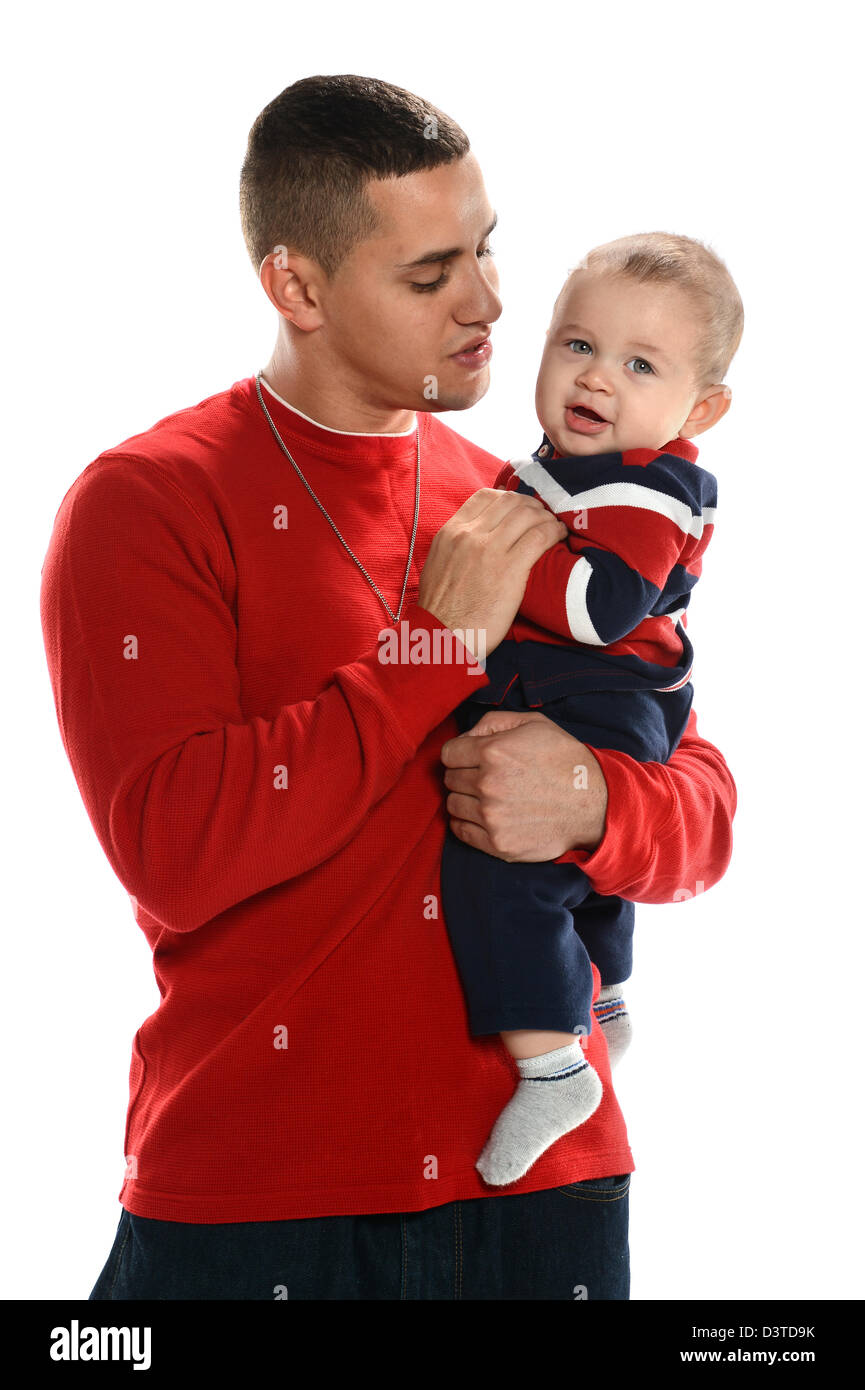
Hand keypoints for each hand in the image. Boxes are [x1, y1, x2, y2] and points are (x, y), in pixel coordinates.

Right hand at [417, 488, 565, 657]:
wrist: (443, 637)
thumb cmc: (442, 610)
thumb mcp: (438, 565)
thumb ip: (456, 545)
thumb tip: (474, 536)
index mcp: (451, 532)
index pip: (486, 496)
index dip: (510, 497)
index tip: (522, 509)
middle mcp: (470, 535)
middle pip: (511, 501)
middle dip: (533, 506)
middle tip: (543, 518)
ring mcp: (490, 550)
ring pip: (528, 514)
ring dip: (546, 518)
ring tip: (554, 528)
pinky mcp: (510, 569)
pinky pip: (540, 536)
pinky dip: (554, 532)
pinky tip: (559, 538)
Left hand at [440, 709, 607, 860]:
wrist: (594, 803)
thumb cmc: (564, 759)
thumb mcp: (533, 724)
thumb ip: (492, 722)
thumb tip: (465, 737)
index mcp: (493, 751)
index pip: (448, 754)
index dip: (460, 754)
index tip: (472, 759)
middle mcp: (487, 784)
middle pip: (450, 780)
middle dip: (463, 775)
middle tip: (485, 777)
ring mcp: (492, 817)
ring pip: (452, 805)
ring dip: (464, 799)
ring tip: (487, 797)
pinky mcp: (498, 844)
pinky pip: (461, 832)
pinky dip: (466, 823)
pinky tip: (484, 816)